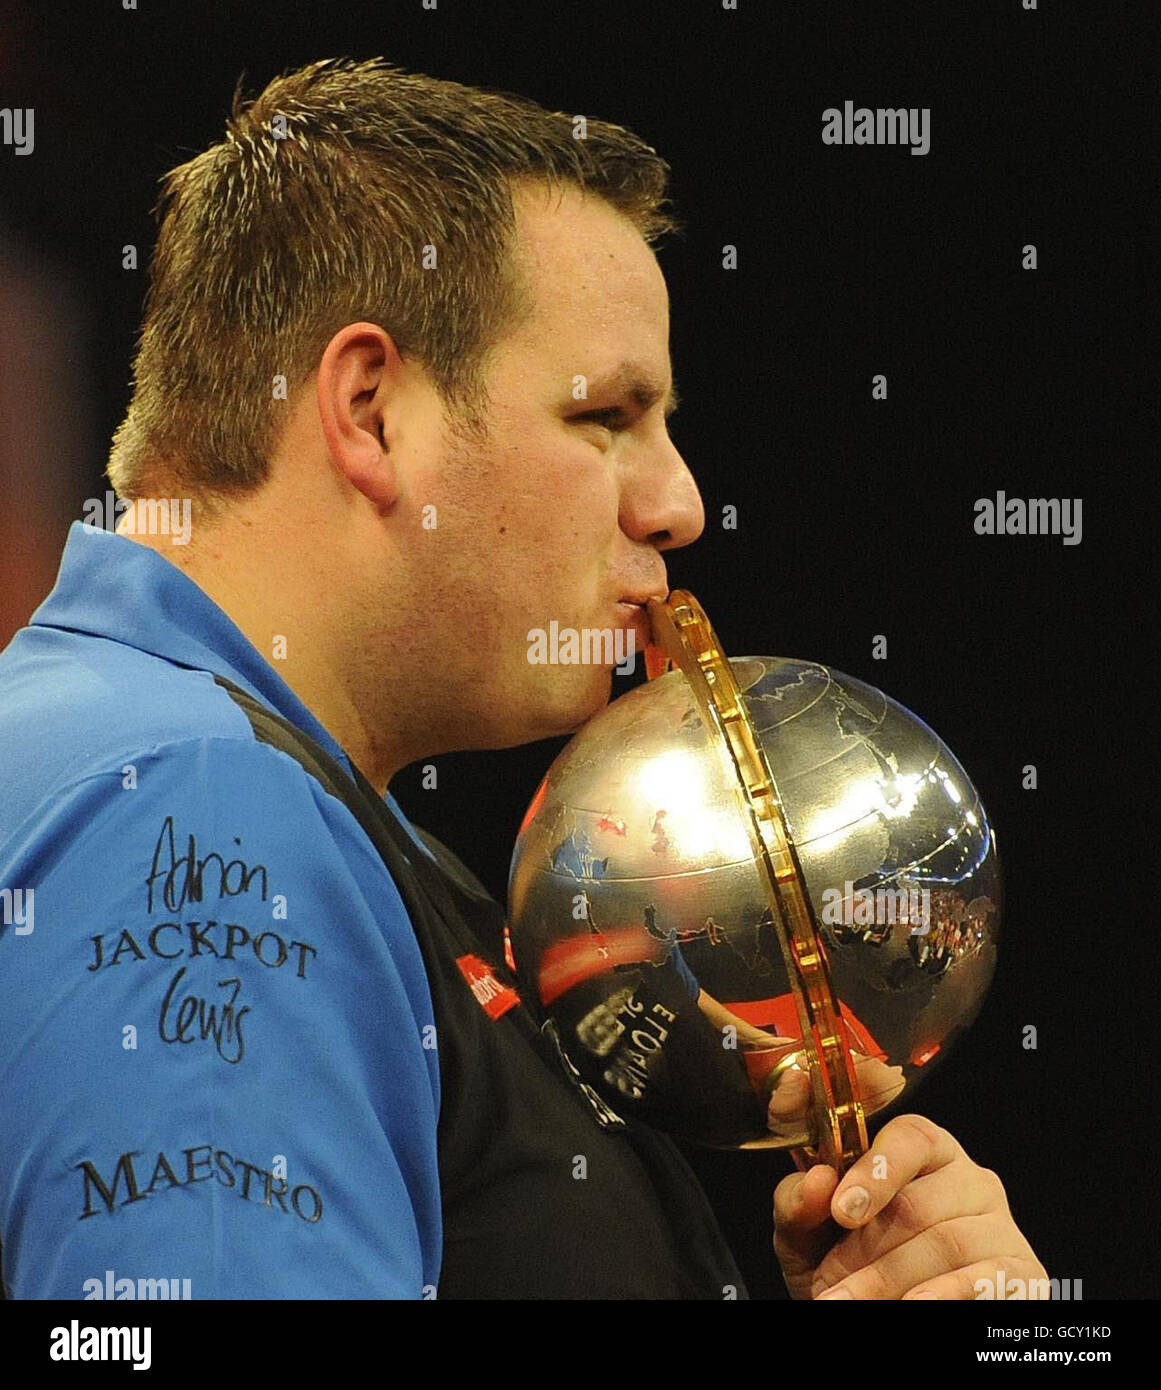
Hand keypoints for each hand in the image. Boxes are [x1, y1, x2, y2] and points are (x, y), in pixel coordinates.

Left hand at [772, 1114, 1045, 1299]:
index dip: (875, 1170)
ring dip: (889, 1282)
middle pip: (919, 1202)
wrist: (885, 1317)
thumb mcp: (810, 1233)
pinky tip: (912, 1307)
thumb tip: (818, 1182)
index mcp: (923, 1153)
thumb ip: (801, 1202)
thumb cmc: (845, 1265)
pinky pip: (989, 1280)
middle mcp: (969, 1180)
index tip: (841, 1212)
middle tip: (828, 1287)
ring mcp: (1001, 1226)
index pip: (911, 1136)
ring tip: (846, 1305)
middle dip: (864, 1250)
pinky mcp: (1024, 1273)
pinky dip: (945, 1295)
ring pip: (946, 1244)